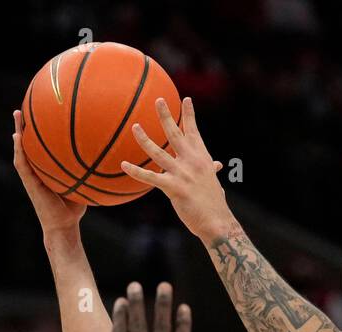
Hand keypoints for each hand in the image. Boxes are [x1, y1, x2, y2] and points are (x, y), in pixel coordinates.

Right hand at [13, 109, 85, 237]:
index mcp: (46, 170)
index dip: (40, 132)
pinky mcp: (29, 183)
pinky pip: (22, 164)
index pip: (42, 148)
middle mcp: (36, 171)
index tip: (42, 114)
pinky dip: (19, 150)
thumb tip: (105, 157)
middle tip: (24, 107)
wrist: (63, 226)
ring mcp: (31, 177)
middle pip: (29, 145)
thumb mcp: (81, 184)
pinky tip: (17, 137)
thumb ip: (87, 171)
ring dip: (18, 132)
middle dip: (26, 126)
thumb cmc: (74, 208)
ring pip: (21, 151)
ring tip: (17, 114)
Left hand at [121, 97, 228, 240]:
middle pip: (176, 134)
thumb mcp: (213, 182)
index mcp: (202, 158)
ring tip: (135, 127)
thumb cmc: (214, 203)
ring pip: (159, 152)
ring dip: (145, 139)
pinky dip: (136, 171)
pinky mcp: (173, 188)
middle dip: (166, 116)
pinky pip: (150, 177)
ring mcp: (182, 174)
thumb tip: (218, 165)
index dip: (189, 115)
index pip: (193, 132)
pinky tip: (123, 165)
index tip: (185, 99)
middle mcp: (192, 161)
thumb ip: (211, 170)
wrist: (217, 221)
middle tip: (158, 100)